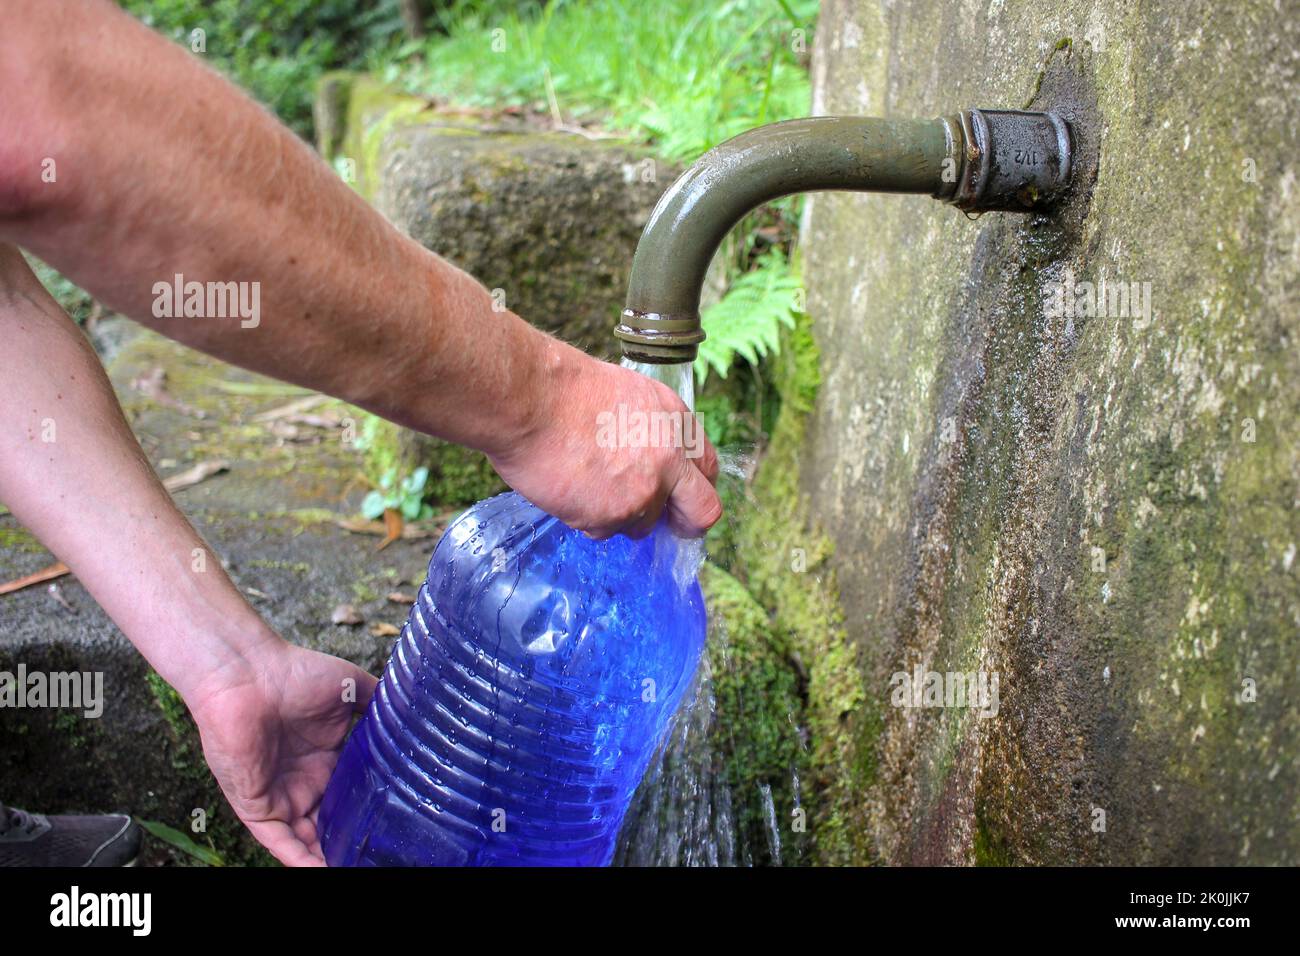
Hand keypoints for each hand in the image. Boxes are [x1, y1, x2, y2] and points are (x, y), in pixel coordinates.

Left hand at [185, 639, 377, 866]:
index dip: (368, 813)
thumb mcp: (350, 687)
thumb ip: (378, 701)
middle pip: (330, 825)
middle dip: (350, 843)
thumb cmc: (293, 672)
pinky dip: (300, 860)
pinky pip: (280, 844)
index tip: (395, 827)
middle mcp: (303, 782)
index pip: (349, 796)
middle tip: (380, 855)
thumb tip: (413, 710)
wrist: (245, 673)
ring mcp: (279, 796)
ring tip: (358, 865)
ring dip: (329, 856)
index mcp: (325, 758)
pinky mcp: (256, 806)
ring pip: (308, 841)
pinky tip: (324, 870)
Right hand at [490, 350, 721, 538]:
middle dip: (684, 524)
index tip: (682, 499)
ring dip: (618, 514)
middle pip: (699, 513)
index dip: (694, 489)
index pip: (709, 470)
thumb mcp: (629, 395)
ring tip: (585, 483)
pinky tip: (568, 488)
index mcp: (678, 424)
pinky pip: (602, 531)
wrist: (530, 401)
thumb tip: (656, 463)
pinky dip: (586, 517)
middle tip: (666, 525)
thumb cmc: (565, 392)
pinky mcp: (611, 517)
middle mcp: (670, 461)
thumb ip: (653, 432)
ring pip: (640, 524)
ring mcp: (643, 493)